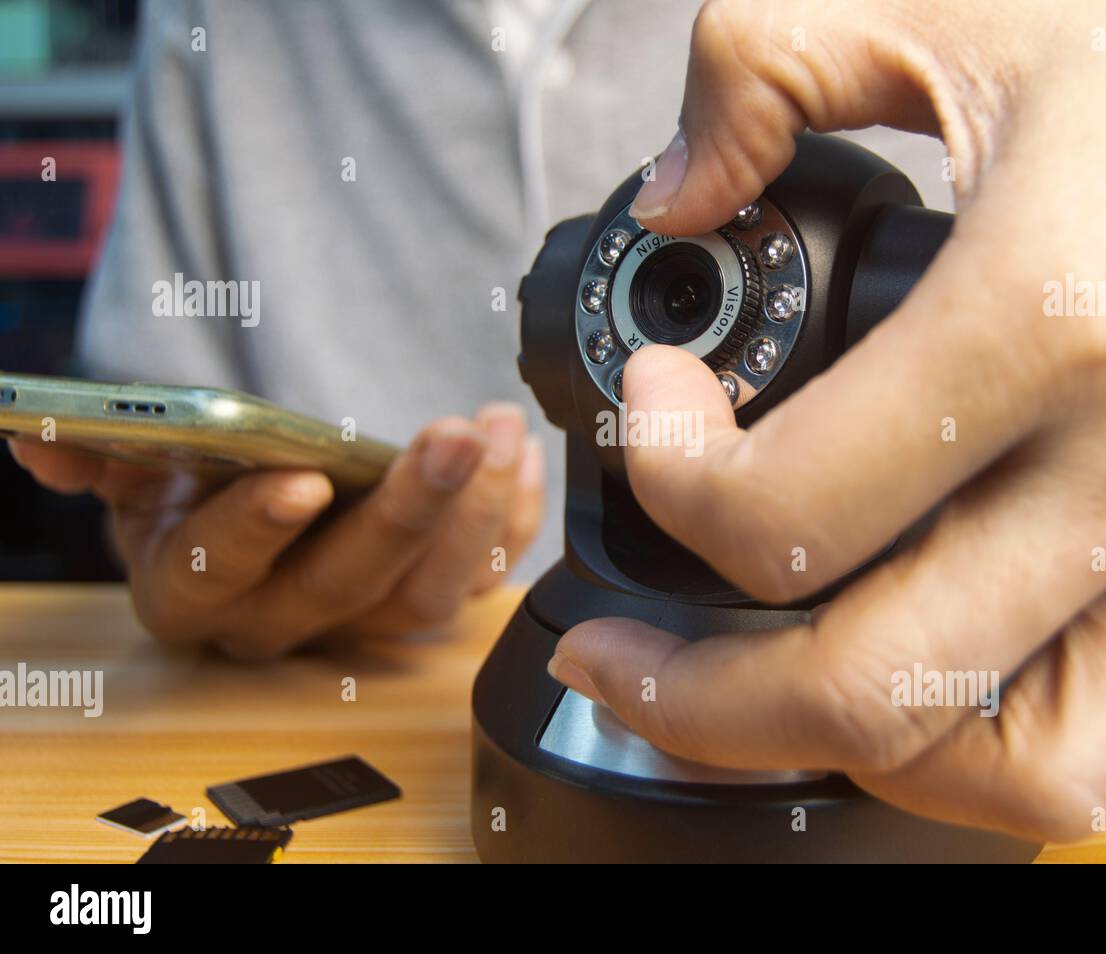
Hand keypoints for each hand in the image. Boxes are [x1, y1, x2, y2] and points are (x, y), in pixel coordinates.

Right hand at [8, 402, 543, 658]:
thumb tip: (40, 437)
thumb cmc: (197, 480)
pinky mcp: (422, 603)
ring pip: (427, 597)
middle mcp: (280, 619)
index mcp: (193, 588)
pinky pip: (482, 581)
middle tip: (454, 435)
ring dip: (474, 514)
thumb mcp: (139, 464)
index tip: (304, 476)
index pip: (215, 572)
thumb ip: (100, 451)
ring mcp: (361, 620)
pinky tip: (522, 457)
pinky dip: (511, 522)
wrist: (255, 505)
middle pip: (346, 586)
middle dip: (406, 511)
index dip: (255, 529)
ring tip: (499, 430)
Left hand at [549, 0, 1105, 840]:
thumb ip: (768, 68)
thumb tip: (677, 192)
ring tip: (804, 685)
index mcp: (1053, 314)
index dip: (663, 478)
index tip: (654, 412)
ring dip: (891, 752)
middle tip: (629, 661)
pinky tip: (988, 665)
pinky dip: (1063, 743)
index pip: (788, 507)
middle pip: (879, 687)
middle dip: (706, 701)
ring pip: (1042, 770)